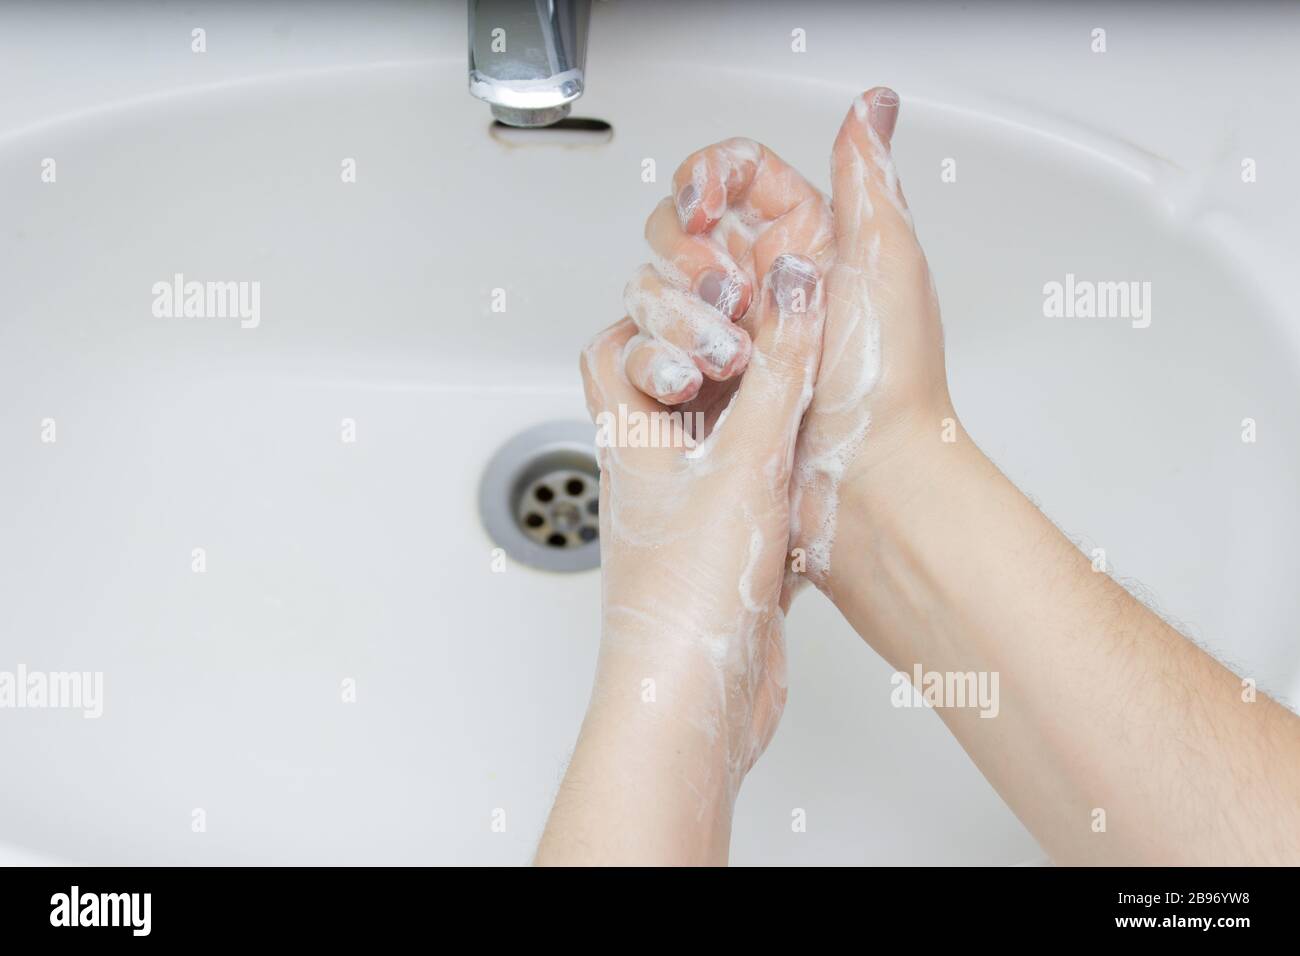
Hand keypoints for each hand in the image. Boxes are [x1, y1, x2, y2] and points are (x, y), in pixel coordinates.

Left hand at [538, 253, 824, 863]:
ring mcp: (691, 513)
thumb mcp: (744, 462)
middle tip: (772, 329)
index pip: (617, 350)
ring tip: (812, 380)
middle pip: (676, 387)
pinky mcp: (731, 550)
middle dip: (723, 354)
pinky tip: (826, 462)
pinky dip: (787, 467)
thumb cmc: (688, 597)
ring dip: (763, 409)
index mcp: (631, 441)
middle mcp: (653, 473)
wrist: (696, 702)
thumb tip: (795, 287)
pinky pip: (756, 488)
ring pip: (722, 438)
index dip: (660, 315)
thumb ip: (778, 371)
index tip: (720, 296)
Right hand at [618, 89, 953, 597]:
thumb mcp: (886, 260)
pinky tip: (695, 379)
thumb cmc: (889, 383)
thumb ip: (866, 175)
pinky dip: (660, 355)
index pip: (737, 176)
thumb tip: (873, 104)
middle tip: (727, 297)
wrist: (871, 483)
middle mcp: (767, 283)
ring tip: (726, 355)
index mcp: (810, 241)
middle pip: (682, 228)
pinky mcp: (708, 383)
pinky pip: (654, 347)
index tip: (703, 207)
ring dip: (678, 314)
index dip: (707, 179)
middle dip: (686, 256)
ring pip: (659, 288)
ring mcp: (734, 335)